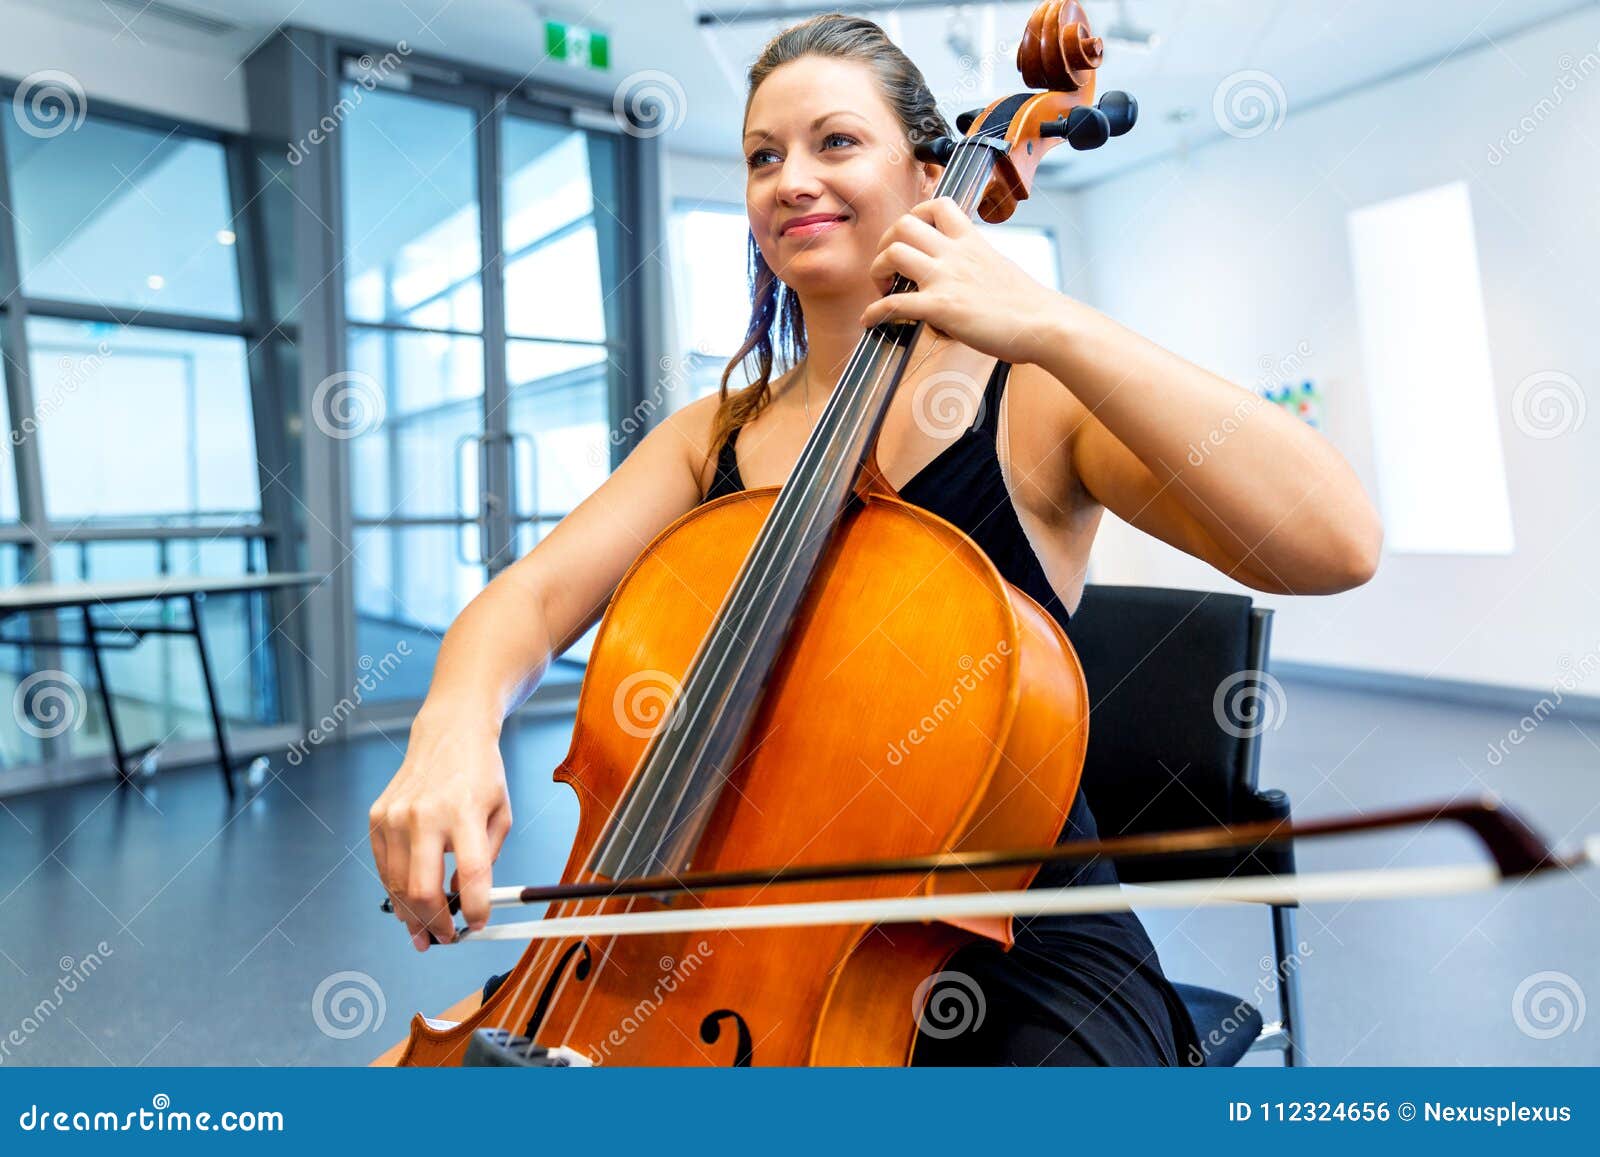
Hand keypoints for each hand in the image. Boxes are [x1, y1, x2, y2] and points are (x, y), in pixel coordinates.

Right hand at [369, 710, 512, 949]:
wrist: (448, 734)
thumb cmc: (481, 775)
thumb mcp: (500, 813)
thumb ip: (488, 858)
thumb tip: (466, 901)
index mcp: (464, 812)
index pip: (471, 873)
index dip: (475, 907)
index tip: (478, 924)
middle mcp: (425, 815)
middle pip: (422, 889)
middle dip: (434, 924)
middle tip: (443, 941)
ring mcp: (395, 816)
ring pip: (397, 885)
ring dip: (410, 916)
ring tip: (422, 935)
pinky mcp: (377, 817)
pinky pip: (384, 867)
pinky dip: (395, 890)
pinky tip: (408, 905)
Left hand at [859, 196, 1067, 365]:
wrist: (1044, 324)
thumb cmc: (1029, 305)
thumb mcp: (1000, 268)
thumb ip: (976, 264)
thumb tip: (964, 278)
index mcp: (972, 241)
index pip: (938, 204)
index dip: (916, 214)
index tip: (911, 233)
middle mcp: (955, 253)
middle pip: (904, 224)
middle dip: (886, 243)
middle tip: (888, 265)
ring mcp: (946, 278)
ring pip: (893, 254)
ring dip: (877, 270)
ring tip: (882, 288)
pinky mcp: (942, 307)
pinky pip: (895, 304)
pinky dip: (874, 311)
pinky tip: (870, 320)